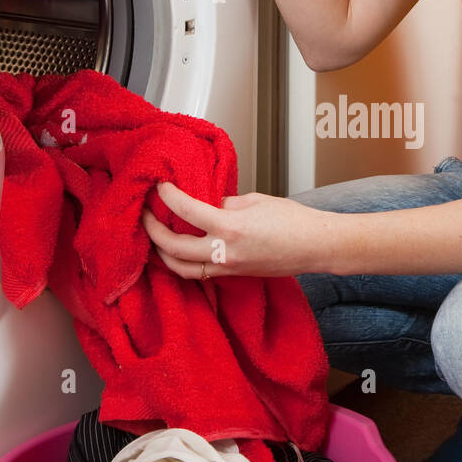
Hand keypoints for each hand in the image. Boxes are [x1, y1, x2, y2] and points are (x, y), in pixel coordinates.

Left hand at [142, 181, 339, 279]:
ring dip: (162, 254)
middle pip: (173, 247)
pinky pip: (199, 273)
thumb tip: (205, 204)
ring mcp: (228, 267)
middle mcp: (225, 252)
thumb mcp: (255, 201)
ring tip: (154, 238)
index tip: (159, 186)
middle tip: (143, 214)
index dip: (167, 196)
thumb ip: (225, 203)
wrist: (317, 246)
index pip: (186, 210)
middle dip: (152, 230)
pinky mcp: (234, 275)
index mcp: (230, 227)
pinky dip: (183, 263)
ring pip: (181, 268)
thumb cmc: (294, 220)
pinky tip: (178, 252)